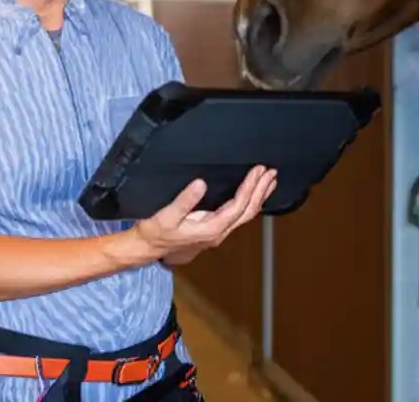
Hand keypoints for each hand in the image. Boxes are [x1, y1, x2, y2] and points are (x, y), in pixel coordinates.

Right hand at [131, 166, 277, 263]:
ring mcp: (217, 233)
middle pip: (247, 211)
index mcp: (211, 229)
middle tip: (271, 172)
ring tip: (269, 181)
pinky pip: (238, 217)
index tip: (258, 171)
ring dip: (258, 197)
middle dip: (261, 191)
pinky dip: (249, 203)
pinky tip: (252, 196)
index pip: (238, 206)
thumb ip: (184, 201)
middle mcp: (218, 233)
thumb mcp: (166, 216)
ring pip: (245, 215)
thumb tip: (200, 184)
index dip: (250, 187)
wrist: (147, 249)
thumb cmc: (155, 233)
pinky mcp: (213, 230)